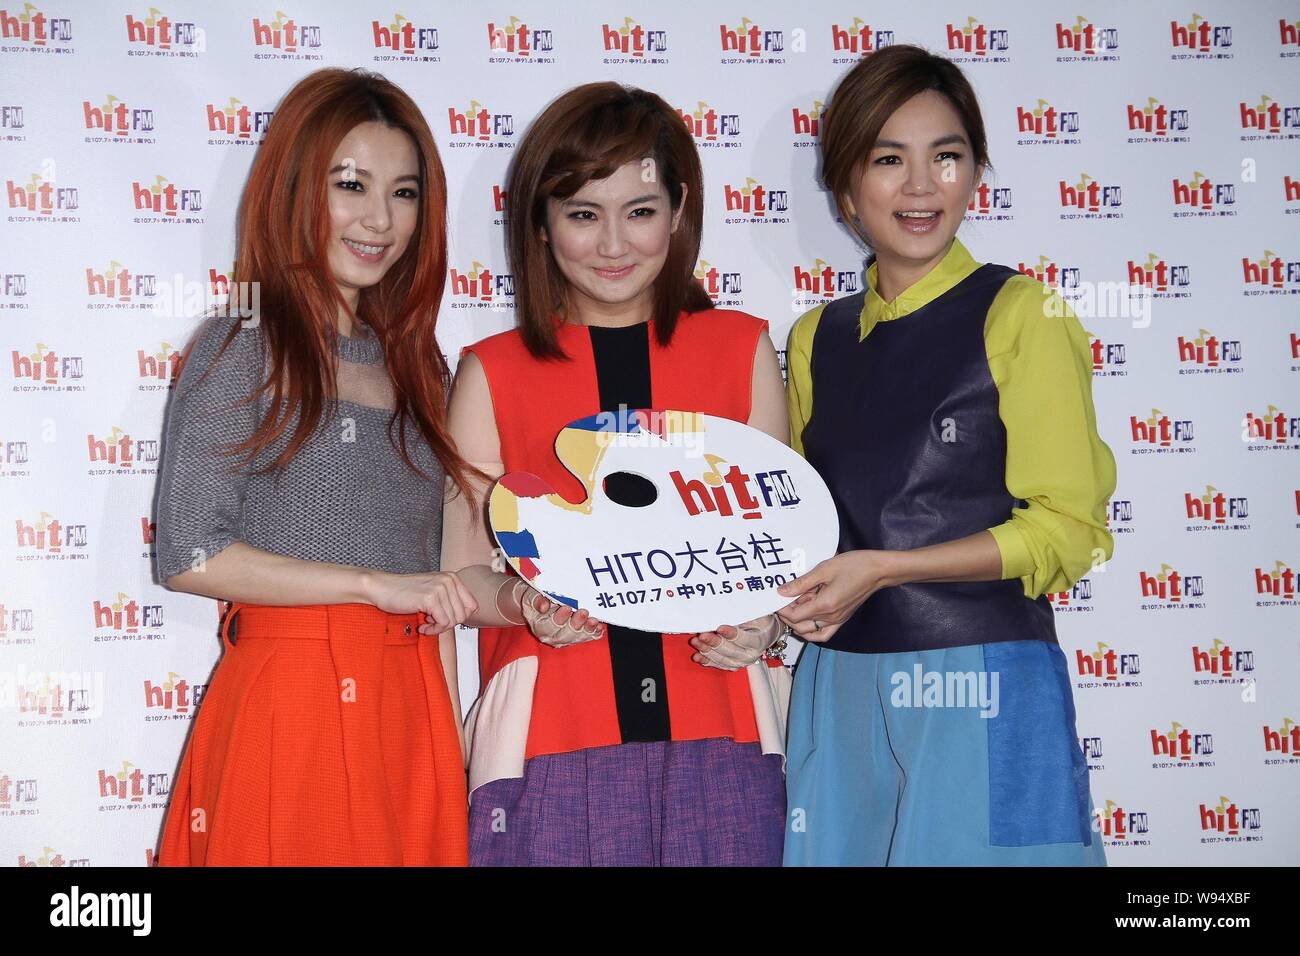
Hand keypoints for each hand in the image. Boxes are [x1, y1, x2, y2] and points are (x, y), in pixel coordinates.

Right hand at [371, 570, 476, 632]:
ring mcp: (440, 588)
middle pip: (463, 615)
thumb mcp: (433, 592)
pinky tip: (422, 627)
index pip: (472, 606)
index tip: (443, 619)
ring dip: (438, 628)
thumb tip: (465, 617)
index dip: (458, 617)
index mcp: (452, 578)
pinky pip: (443, 623)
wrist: (381, 588)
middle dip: (447, 624)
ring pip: (453, 621)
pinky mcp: (431, 598)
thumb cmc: (404, 592)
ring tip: (425, 624)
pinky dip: (433, 630)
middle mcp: (449, 580)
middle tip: (431, 623)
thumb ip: (449, 600)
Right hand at [507, 578, 603, 647]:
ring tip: (594, 621)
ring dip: (587, 629)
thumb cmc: (535, 598)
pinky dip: (593, 633)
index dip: (559, 618)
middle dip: (575, 624)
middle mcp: (551, 636)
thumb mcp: (532, 596)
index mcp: (539, 627)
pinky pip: (586, 637)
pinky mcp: (575, 637)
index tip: (567, 608)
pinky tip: (599, 627)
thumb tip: (543, 606)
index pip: (549, 626)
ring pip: (577, 637)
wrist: (539, 603)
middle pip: (564, 634)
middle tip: (583, 612)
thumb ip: (536, 600)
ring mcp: (564, 638)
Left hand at [689, 614, 785, 669]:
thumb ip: (741, 615)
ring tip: (695, 641)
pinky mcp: (732, 665)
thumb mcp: (756, 615)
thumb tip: (725, 611)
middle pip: (730, 650)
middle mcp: (750, 655)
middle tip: (702, 634)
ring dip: (707, 650)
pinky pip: (717, 664)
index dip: (731, 634)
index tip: (720, 628)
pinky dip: (707, 660)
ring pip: (722, 659)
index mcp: (758, 641)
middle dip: (715, 642)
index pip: (744, 639)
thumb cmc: (760, 622)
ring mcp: (741, 662)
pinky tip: (697, 656)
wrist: (766, 634)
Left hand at [776, 550, 894, 643]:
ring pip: (810, 631)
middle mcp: (831, 617)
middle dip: (787, 616)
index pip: (795, 616)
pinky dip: (812, 631)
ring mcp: (838, 620)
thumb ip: (801, 583)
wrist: (877, 570)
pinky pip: (824, 633)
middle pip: (800, 626)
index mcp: (825, 605)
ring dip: (798, 622)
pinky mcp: (842, 619)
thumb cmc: (854, 566)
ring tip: (795, 605)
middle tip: (783, 600)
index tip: (775, 599)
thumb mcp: (823, 569)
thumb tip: (782, 591)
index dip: (781, 609)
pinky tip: (807, 618)